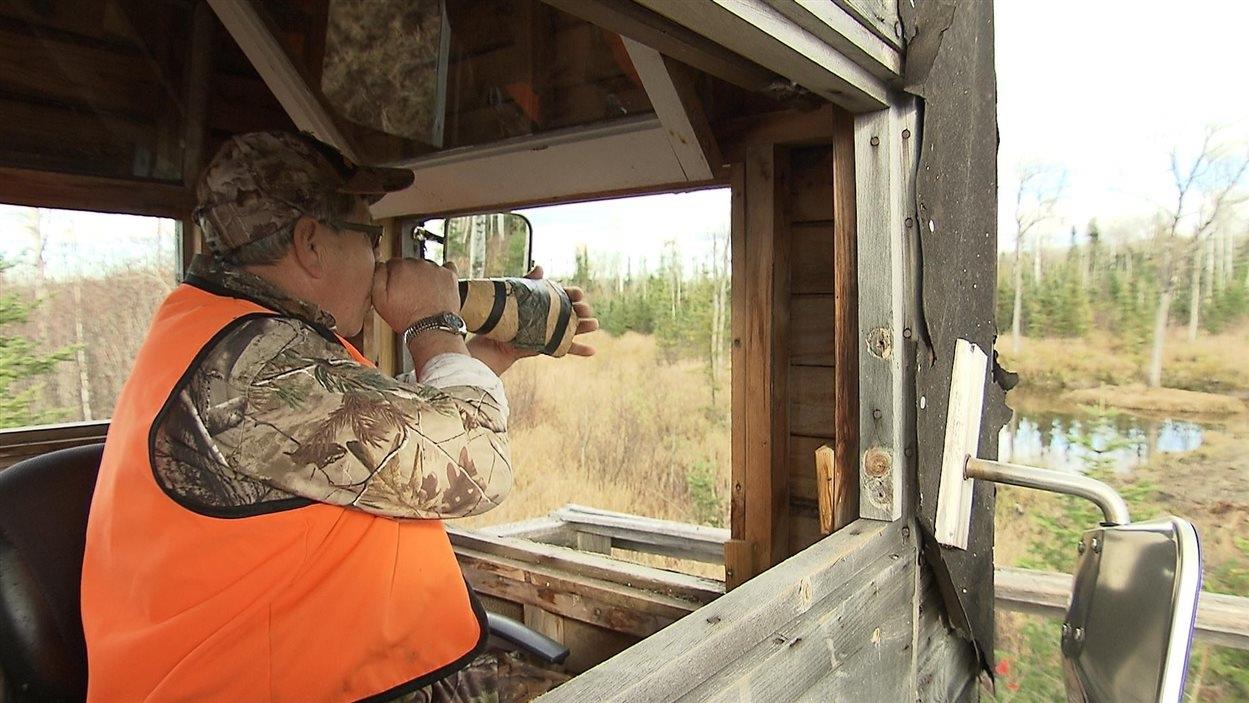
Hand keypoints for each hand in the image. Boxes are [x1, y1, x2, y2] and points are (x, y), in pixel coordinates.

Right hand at [371, 257, 459, 331]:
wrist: (431, 328)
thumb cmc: (405, 317)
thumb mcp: (379, 300)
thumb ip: (377, 277)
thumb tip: (380, 265)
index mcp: (401, 267)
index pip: (393, 263)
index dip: (393, 276)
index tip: (395, 286)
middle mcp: (419, 264)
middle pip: (411, 264)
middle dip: (409, 276)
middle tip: (409, 293)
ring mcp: (436, 269)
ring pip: (427, 267)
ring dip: (425, 276)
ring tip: (423, 294)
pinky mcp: (450, 276)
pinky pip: (446, 268)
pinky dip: (442, 275)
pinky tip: (438, 285)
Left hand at [466, 265, 599, 374]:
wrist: (492, 339)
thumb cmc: (503, 314)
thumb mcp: (514, 293)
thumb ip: (527, 281)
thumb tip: (540, 267)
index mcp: (546, 300)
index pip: (564, 294)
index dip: (573, 293)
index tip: (578, 294)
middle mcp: (552, 315)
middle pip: (572, 310)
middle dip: (581, 309)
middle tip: (584, 309)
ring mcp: (552, 331)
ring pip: (573, 328)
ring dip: (585, 326)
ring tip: (594, 324)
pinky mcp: (550, 346)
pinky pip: (567, 348)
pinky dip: (580, 349)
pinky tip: (592, 351)